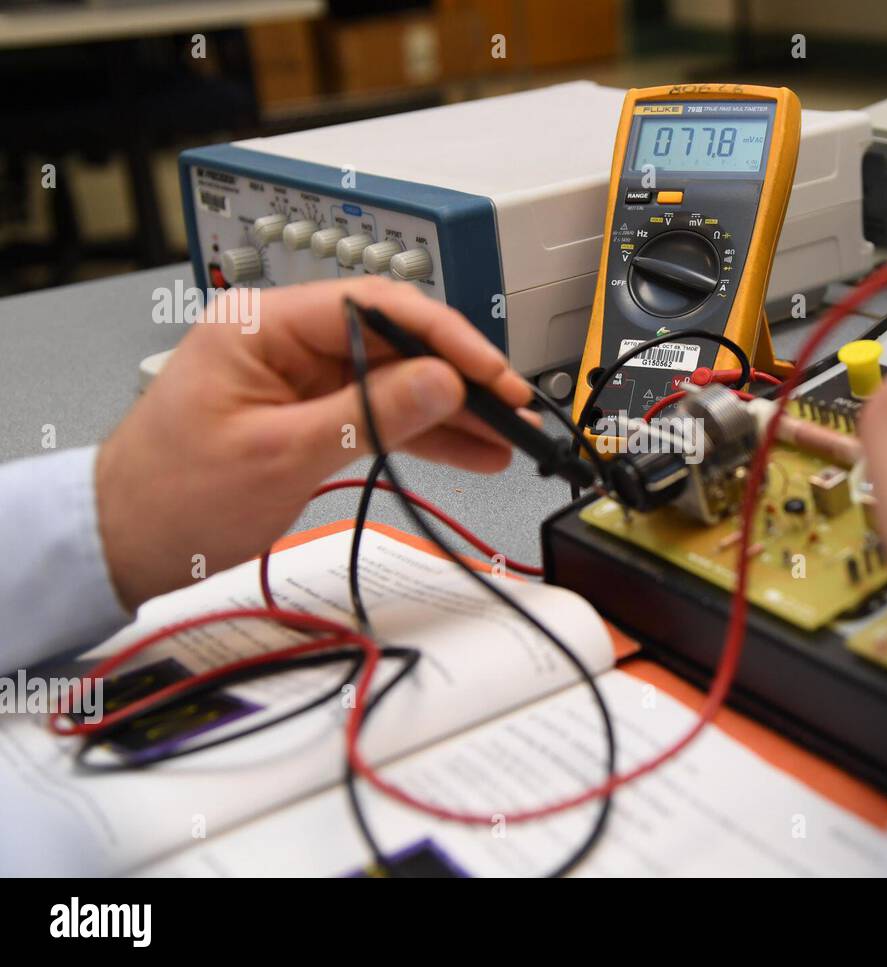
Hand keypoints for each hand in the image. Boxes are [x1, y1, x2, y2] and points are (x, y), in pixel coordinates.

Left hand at [96, 276, 532, 609]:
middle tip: (513, 411)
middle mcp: (286, 341)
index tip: (491, 374)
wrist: (124, 545)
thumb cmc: (173, 496)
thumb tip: (442, 382)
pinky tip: (471, 450)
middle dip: (459, 377)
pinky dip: (424, 434)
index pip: (374, 306)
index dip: (444, 338)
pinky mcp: (310, 414)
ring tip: (507, 438)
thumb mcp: (280, 455)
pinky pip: (380, 414)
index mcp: (263, 325)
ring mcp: (300, 378)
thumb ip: (368, 414)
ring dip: (452, 410)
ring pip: (395, 381)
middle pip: (393, 342)